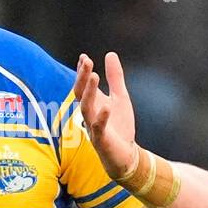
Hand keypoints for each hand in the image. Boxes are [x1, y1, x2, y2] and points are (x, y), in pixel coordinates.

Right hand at [75, 52, 139, 179]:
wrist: (126, 154)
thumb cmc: (120, 126)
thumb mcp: (120, 97)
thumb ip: (115, 78)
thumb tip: (110, 53)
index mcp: (93, 103)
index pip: (83, 85)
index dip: (82, 72)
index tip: (84, 57)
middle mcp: (89, 114)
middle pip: (81, 94)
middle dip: (83, 77)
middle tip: (87, 61)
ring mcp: (93, 127)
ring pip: (86, 108)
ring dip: (89, 92)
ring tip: (94, 75)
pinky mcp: (101, 140)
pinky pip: (99, 128)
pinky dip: (102, 117)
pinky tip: (107, 107)